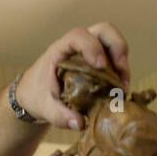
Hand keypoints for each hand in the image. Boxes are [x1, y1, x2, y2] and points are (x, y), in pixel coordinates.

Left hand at [14, 23, 130, 130]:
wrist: (33, 93)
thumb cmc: (37, 95)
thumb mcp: (44, 107)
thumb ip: (59, 116)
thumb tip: (79, 124)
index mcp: (60, 50)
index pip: (78, 36)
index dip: (92, 46)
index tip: (100, 66)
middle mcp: (77, 46)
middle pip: (104, 30)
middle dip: (117, 48)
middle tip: (121, 72)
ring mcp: (88, 51)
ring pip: (112, 41)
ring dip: (122, 61)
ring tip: (123, 86)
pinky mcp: (97, 60)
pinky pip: (114, 57)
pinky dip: (121, 70)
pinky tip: (120, 89)